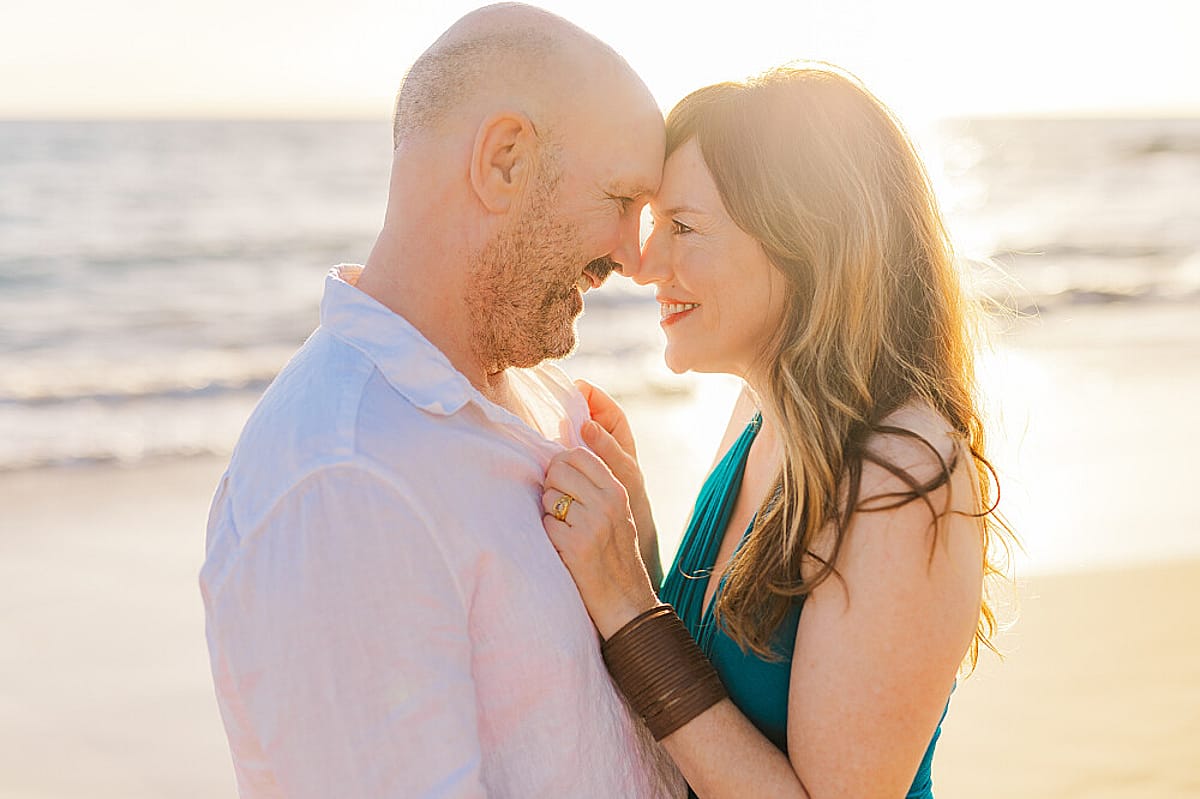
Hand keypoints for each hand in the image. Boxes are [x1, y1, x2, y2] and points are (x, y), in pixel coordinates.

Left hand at [542, 447, 658, 638]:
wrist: (627, 602)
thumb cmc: (616, 555)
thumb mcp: (618, 514)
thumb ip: (597, 486)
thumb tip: (560, 459)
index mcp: (618, 491)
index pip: (578, 454)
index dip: (561, 464)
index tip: (562, 482)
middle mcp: (607, 503)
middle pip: (558, 470)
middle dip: (551, 486)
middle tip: (561, 508)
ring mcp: (592, 523)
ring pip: (549, 497)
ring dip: (550, 513)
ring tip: (566, 531)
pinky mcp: (576, 546)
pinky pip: (546, 524)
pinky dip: (549, 536)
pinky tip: (564, 548)